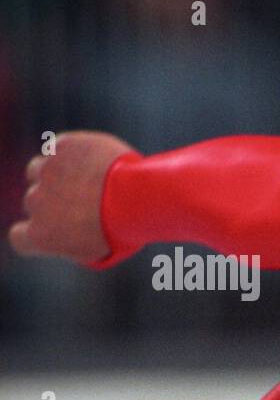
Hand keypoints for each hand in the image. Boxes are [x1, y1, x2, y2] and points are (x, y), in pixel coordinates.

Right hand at [8, 131, 138, 263]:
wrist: (138, 196)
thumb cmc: (126, 230)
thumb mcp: (101, 252)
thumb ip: (76, 245)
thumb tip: (74, 239)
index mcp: (40, 236)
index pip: (20, 238)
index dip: (38, 233)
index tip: (57, 231)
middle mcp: (34, 203)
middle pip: (35, 202)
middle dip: (56, 203)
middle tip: (89, 204)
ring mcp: (46, 172)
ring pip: (39, 171)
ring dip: (56, 175)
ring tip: (88, 180)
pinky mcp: (61, 147)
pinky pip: (58, 149)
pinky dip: (71, 154)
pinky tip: (93, 161)